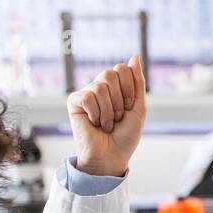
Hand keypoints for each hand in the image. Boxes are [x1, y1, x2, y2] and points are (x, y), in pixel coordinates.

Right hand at [67, 55, 146, 177]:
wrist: (111, 156)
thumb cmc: (125, 136)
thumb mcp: (139, 108)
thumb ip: (138, 82)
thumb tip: (135, 56)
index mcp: (116, 87)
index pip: (122, 69)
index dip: (130, 89)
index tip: (129, 108)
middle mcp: (100, 87)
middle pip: (110, 74)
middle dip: (120, 99)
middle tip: (118, 117)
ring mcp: (86, 93)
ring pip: (100, 86)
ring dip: (109, 110)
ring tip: (107, 124)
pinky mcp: (74, 102)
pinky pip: (87, 96)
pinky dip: (95, 113)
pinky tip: (94, 123)